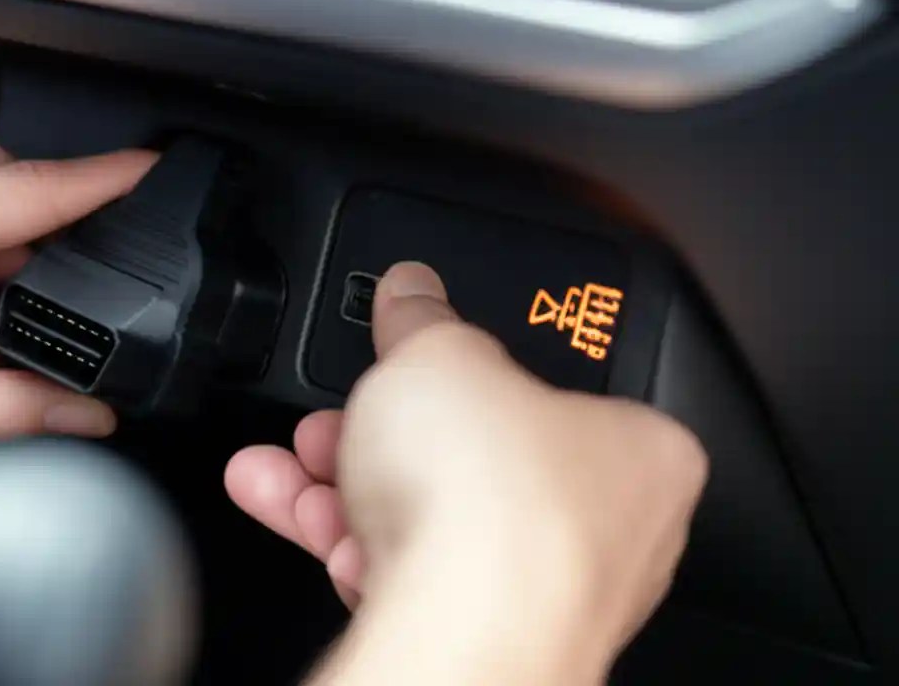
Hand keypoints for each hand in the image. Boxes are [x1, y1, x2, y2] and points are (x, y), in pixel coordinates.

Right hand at [226, 262, 706, 681]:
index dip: (469, 365)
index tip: (413, 351)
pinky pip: (406, 576)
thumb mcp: (442, 358)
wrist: (461, 634)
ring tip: (292, 458)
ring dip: (345, 483)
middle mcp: (606, 534)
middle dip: (384, 428)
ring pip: (431, 521)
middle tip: (340, 408)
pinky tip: (296, 511)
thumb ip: (422, 319)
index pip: (554, 389)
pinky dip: (346, 542)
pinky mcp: (481, 640)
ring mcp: (542, 598)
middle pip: (475, 458)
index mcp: (642, 452)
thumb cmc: (497, 506)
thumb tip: (412, 293)